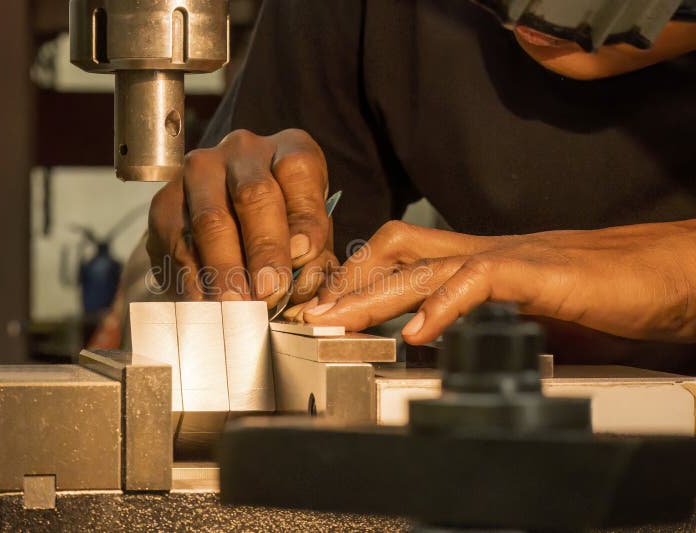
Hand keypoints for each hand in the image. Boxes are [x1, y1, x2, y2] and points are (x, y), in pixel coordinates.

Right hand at [147, 129, 337, 306]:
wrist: (225, 224)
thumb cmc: (283, 229)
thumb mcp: (311, 238)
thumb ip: (315, 261)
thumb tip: (302, 284)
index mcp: (288, 148)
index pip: (298, 170)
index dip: (304, 215)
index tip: (306, 255)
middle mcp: (243, 151)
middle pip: (253, 194)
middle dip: (263, 249)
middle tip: (269, 292)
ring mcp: (198, 172)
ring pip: (210, 220)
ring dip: (225, 270)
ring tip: (238, 306)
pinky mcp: (165, 201)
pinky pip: (178, 242)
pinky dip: (195, 278)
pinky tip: (209, 303)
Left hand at [303, 220, 695, 343]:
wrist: (663, 273)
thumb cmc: (598, 295)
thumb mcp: (522, 313)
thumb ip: (479, 321)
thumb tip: (435, 345)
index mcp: (476, 259)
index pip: (402, 253)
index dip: (358, 275)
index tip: (327, 307)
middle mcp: (483, 250)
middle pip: (397, 254)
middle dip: (348, 284)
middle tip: (311, 315)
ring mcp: (508, 256)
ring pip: (424, 266)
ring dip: (373, 295)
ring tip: (337, 321)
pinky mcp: (539, 271)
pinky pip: (481, 279)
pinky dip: (446, 304)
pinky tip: (420, 332)